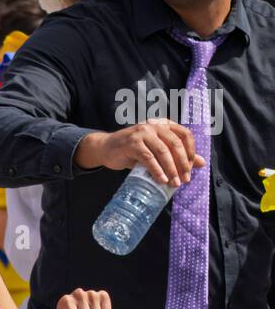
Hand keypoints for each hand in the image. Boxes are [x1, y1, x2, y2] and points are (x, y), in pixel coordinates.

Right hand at [75, 122, 204, 187]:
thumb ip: (176, 155)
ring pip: (163, 151)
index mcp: (164, 125)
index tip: (192, 168)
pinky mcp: (133, 143)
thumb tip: (201, 163)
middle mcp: (155, 126)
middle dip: (182, 163)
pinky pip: (148, 158)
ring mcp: (143, 133)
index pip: (184, 134)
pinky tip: (161, 180)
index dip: (191, 151)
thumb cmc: (133, 151)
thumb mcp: (156, 151)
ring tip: (174, 184)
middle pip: (175, 143)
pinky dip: (156, 170)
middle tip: (185, 179)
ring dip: (171, 169)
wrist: (107, 148)